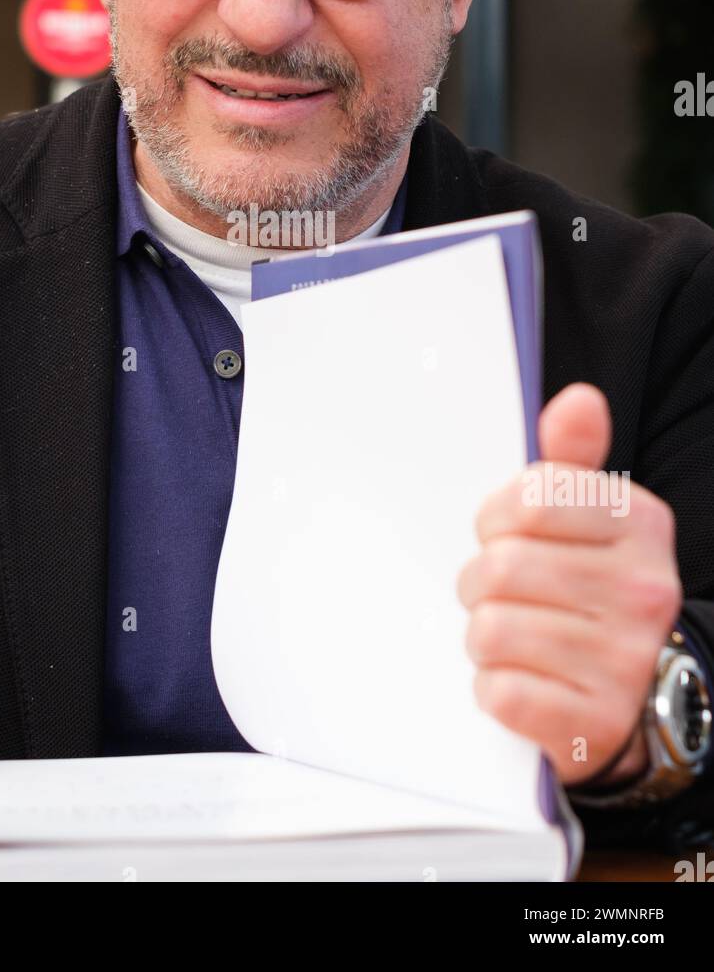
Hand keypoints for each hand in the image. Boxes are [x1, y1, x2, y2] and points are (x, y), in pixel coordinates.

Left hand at [457, 383, 680, 785]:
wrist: (640, 697)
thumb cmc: (594, 589)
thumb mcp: (592, 515)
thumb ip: (573, 459)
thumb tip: (578, 400)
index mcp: (640, 525)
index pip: (531, 498)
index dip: (496, 516)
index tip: (504, 531)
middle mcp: (643, 591)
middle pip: (500, 566)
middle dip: (481, 581)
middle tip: (500, 592)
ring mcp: (624, 661)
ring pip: (490, 630)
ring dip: (483, 636)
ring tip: (511, 635)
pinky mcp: (593, 724)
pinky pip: (501, 692)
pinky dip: (494, 688)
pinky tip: (520, 679)